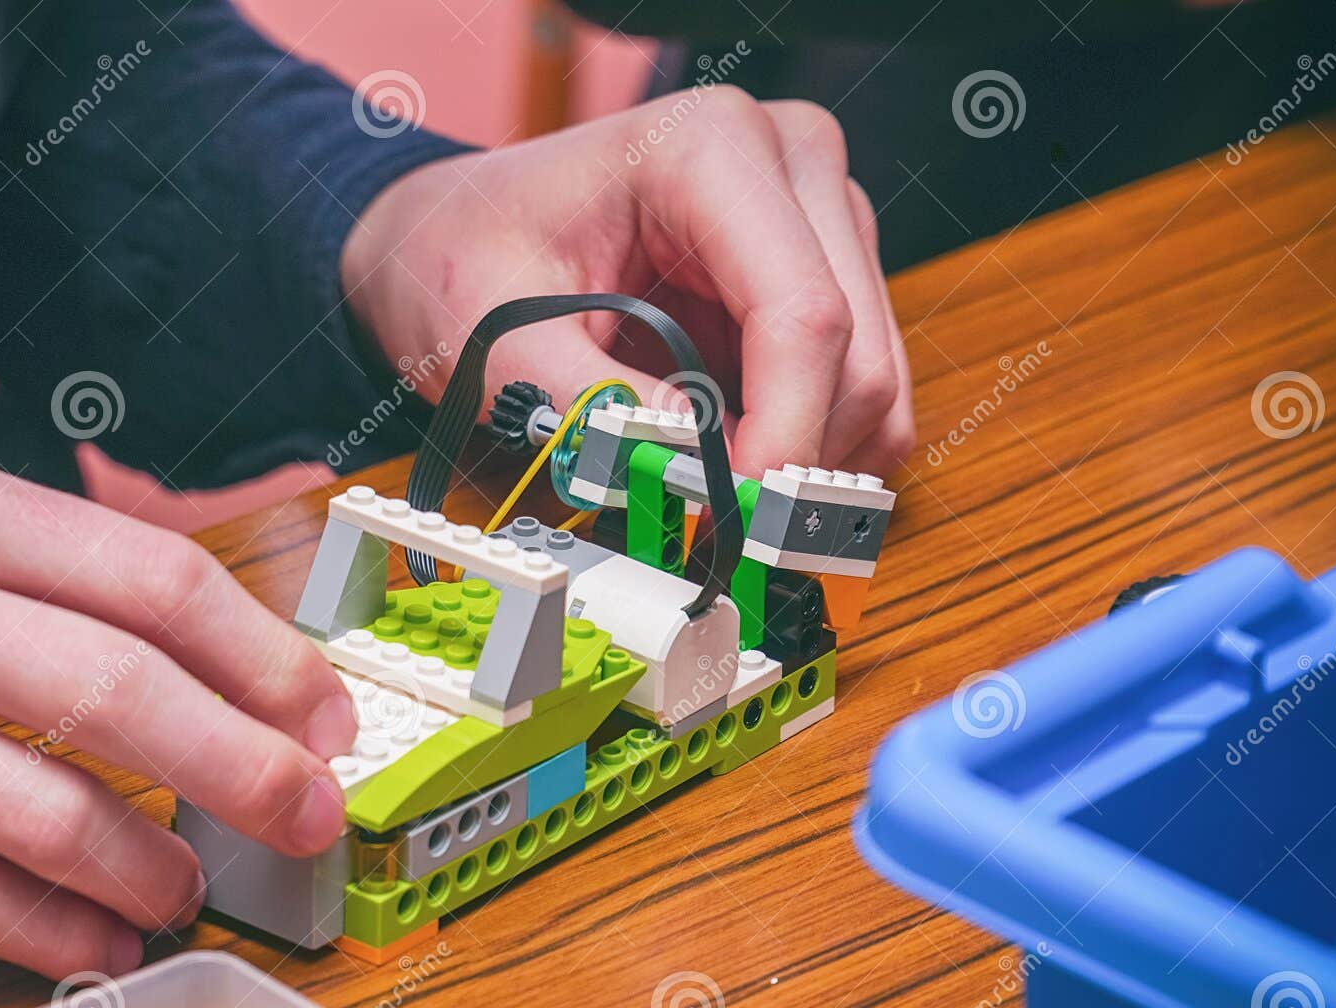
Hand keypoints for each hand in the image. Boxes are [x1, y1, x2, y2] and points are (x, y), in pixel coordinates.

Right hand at [0, 443, 353, 979]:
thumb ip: (59, 580)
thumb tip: (237, 679)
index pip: (151, 577)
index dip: (264, 659)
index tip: (325, 719)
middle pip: (114, 691)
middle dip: (243, 769)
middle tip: (307, 815)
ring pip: (36, 811)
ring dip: (146, 868)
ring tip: (187, 889)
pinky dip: (48, 934)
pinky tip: (99, 945)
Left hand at [342, 88, 913, 478]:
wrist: (460, 230)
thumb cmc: (470, 256)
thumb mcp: (500, 336)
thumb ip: (593, 404)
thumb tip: (694, 473)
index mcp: (711, 148)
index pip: (801, 313)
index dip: (782, 437)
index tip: (735, 518)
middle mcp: (792, 167)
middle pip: (857, 352)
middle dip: (794, 461)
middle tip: (719, 531)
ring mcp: (822, 218)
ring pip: (875, 382)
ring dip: (805, 463)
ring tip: (708, 490)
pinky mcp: (830, 273)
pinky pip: (863, 394)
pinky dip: (810, 451)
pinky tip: (734, 461)